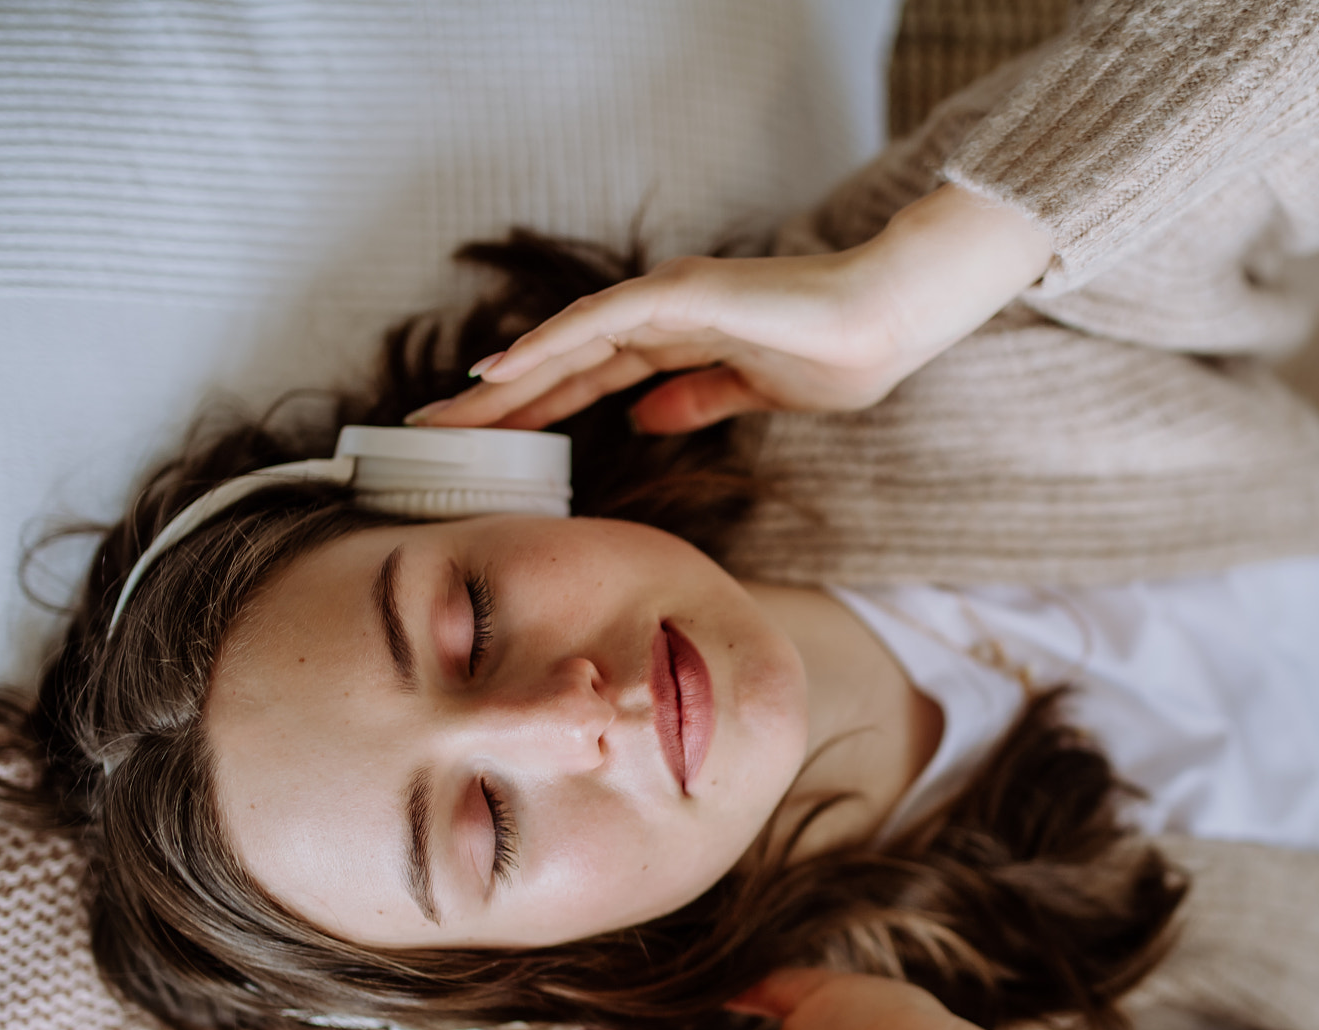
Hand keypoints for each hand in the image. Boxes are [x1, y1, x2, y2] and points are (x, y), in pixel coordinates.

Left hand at [409, 184, 1053, 433]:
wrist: (889, 321)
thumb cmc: (837, 355)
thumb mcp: (753, 393)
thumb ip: (696, 399)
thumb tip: (644, 421)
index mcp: (677, 340)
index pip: (587, 378)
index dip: (534, 409)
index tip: (485, 445)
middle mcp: (660, 314)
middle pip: (560, 361)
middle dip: (498, 402)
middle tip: (430, 434)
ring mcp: (668, 299)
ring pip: (565, 340)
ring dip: (504, 378)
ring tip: (445, 414)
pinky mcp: (683, 294)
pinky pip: (599, 321)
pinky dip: (546, 345)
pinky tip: (502, 372)